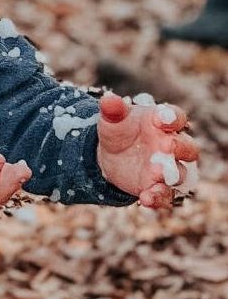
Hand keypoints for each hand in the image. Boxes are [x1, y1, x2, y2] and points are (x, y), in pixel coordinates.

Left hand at [96, 94, 198, 209]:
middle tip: (165, 146)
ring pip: (180, 174)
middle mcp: (172, 146)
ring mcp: (168, 168)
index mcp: (162, 122)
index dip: (172, 117)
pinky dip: (159, 198)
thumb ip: (112, 109)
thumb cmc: (118, 130)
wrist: (108, 154)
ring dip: (170, 175)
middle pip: (188, 147)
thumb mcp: (112, 118)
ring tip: (155, 173)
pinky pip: (166, 195)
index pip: (176, 117)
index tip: (162, 118)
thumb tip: (109, 99)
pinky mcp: (158, 186)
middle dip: (180, 147)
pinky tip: (146, 198)